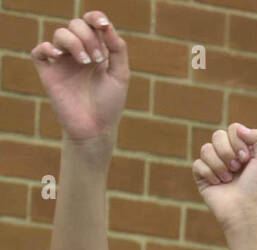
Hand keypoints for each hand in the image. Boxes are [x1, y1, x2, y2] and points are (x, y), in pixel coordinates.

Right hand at [30, 11, 128, 147]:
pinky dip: (46, 49)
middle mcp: (78, 53)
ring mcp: (62, 62)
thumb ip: (118, 49)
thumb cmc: (110, 103)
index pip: (91, 24)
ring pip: (59, 34)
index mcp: (97, 50)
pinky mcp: (48, 73)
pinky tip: (59, 57)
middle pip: (75, 25)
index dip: (95, 18)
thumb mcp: (120, 75)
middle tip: (97, 59)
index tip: (103, 25)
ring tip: (86, 62)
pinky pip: (39, 51)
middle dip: (88, 37)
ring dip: (74, 43)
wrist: (95, 128)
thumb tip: (107, 26)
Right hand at [193, 124, 256, 229]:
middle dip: (227, 152)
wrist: (244, 209)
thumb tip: (239, 129)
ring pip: (206, 148)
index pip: (233, 129)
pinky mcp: (202, 175)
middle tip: (237, 168)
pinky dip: (210, 174)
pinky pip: (198, 163)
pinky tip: (218, 184)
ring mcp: (214, 164)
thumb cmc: (256, 186)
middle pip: (217, 135)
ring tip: (228, 179)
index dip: (238, 141)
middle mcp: (227, 154)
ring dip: (220, 165)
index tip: (246, 159)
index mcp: (242, 149)